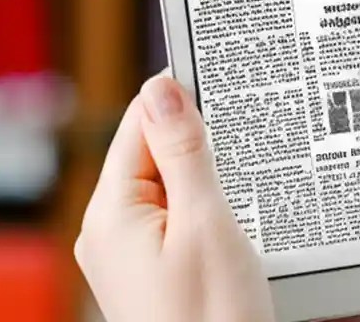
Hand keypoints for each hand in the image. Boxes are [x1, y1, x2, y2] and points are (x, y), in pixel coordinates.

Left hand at [76, 73, 273, 321]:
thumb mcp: (206, 225)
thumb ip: (183, 152)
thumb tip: (161, 87)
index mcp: (110, 212)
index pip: (141, 124)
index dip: (185, 102)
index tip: (228, 86)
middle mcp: (108, 231)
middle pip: (155, 155)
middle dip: (203, 147)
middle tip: (250, 150)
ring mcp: (128, 255)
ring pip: (171, 189)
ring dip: (210, 183)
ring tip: (246, 197)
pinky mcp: (151, 274)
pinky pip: (176, 221)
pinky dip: (208, 214)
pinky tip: (237, 226)